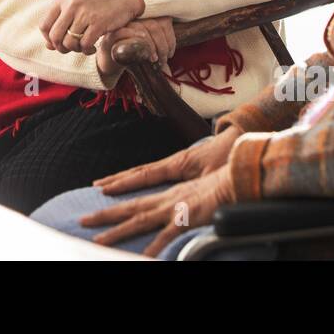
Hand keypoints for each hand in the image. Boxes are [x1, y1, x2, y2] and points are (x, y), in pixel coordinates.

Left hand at [39, 0, 143, 53]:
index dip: (49, 39)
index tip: (59, 42)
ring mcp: (85, 13)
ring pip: (69, 43)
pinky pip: (84, 45)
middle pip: (55, 37)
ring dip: (76, 49)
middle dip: (61, 48)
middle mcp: (71, 4)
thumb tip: (48, 46)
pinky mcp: (99, 23)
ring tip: (84, 46)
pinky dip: (87, 49)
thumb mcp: (77, 4)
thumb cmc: (99, 0)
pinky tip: (93, 46)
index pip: (44, 26)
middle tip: (72, 48)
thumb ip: (61, 22)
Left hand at [80, 165, 238, 257]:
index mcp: (170, 192)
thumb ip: (186, 203)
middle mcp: (167, 198)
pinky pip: (167, 235)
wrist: (239, 176)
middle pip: (130, 207)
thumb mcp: (200, 195)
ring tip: (97, 241)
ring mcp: (175, 208)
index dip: (118, 194)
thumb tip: (176, 211)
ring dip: (117, 232)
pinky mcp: (187, 217)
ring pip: (139, 220)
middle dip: (104, 215)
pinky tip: (142, 258)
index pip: (138, 195)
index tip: (100, 193)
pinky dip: (154, 246)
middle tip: (82, 220)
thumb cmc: (223, 183)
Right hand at [87, 16, 176, 77]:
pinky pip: (125, 32)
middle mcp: (133, 17)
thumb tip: (171, 58)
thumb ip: (159, 43)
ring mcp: (121, 24)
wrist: (109, 63)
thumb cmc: (130, 53)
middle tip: (162, 60)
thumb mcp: (148, 46)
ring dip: (152, 46)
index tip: (170, 53)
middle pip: (154, 24)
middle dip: (162, 45)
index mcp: (144, 17)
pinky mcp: (111, 35)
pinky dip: (137, 41)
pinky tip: (143, 52)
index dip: (170, 37)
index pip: (163, 19)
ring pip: (143, 28)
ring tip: (154, 60)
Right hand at [92, 124, 239, 194]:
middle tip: (95, 187)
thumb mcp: (214, 173)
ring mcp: (174, 163)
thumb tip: (188, 195)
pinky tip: (131, 182)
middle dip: (116, 180)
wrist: (238, 138)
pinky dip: (136, 178)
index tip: (105, 189)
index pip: (144, 175)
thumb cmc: (227, 157)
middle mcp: (171, 162)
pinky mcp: (180, 165)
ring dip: (122, 178)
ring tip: (105, 184)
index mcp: (177, 163)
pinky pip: (151, 173)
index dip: (124, 183)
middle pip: (137, 172)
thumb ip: (201, 184)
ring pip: (142, 171)